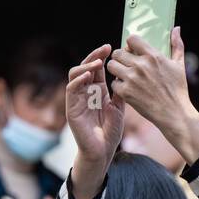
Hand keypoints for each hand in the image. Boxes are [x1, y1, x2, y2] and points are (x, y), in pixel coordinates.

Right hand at [65, 45, 124, 198]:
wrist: (102, 151)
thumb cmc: (110, 131)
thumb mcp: (119, 107)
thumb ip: (120, 91)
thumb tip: (127, 72)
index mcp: (97, 90)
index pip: (96, 67)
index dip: (101, 56)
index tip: (111, 47)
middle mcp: (85, 91)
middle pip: (85, 66)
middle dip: (94, 56)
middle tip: (105, 49)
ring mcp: (77, 99)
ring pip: (75, 74)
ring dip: (86, 65)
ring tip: (98, 62)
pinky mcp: (71, 108)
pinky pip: (71, 89)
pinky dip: (78, 79)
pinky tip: (88, 75)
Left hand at [107, 27, 198, 164]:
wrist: (174, 113)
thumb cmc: (178, 89)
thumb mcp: (179, 64)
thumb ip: (177, 44)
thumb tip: (176, 28)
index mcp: (153, 56)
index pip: (131, 39)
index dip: (130, 44)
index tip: (132, 50)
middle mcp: (141, 65)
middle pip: (117, 52)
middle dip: (120, 57)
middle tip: (125, 64)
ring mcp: (132, 79)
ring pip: (111, 66)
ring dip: (116, 70)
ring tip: (123, 74)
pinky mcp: (126, 92)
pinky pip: (114, 83)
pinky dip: (119, 86)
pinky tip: (126, 88)